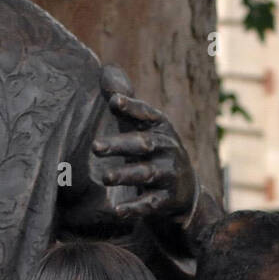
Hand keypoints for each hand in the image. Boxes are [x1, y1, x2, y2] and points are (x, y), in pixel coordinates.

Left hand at [92, 64, 196, 222]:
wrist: (183, 190)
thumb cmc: (154, 151)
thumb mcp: (143, 126)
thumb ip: (125, 103)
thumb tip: (106, 69)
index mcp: (160, 128)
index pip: (147, 114)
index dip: (132, 107)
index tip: (114, 100)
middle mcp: (168, 149)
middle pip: (144, 144)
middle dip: (120, 144)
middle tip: (95, 147)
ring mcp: (169, 174)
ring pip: (147, 173)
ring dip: (126, 174)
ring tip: (105, 177)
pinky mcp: (167, 199)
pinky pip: (151, 203)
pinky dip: (135, 207)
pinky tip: (118, 211)